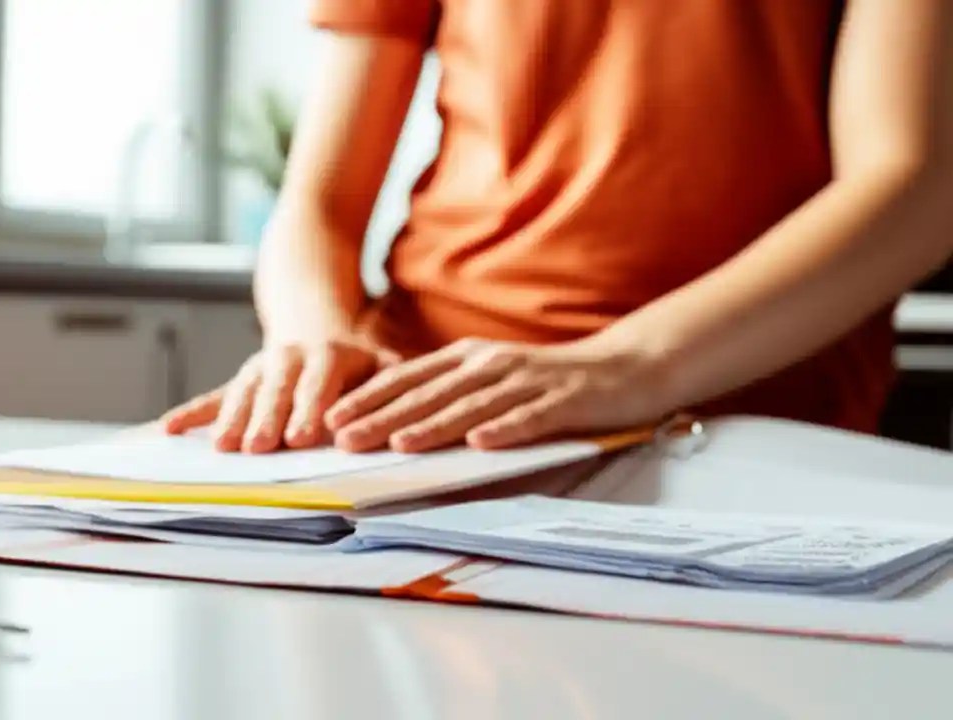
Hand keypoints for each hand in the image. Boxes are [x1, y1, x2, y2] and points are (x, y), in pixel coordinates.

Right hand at [160, 338, 397, 452]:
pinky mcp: (241, 379)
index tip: (303, 438)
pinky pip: (214, 395)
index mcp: (331, 356)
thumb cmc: (358, 358)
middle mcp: (292, 359)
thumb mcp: (383, 363)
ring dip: (231, 420)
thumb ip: (391, 387)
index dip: (310, 410)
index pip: (319, 384)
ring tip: (221, 448)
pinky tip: (170, 428)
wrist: (315, 316)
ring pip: (244, 393)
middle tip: (257, 449)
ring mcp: (262, 368)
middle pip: (276, 391)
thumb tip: (401, 415)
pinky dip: (193, 411)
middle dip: (266, 420)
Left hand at [324, 336, 673, 452]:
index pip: (407, 378)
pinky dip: (504, 430)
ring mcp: (526, 381)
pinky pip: (530, 418)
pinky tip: (481, 444)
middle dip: (384, 417)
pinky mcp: (563, 402)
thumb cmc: (547, 380)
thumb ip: (449, 394)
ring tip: (399, 444)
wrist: (623, 367)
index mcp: (467, 358)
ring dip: (433, 425)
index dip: (368, 398)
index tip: (330, 419)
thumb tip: (394, 422)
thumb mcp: (490, 378)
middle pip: (429, 393)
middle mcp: (490, 364)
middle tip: (344, 439)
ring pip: (471, 405)